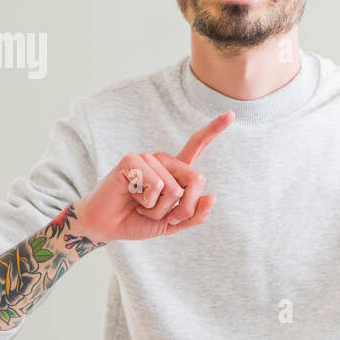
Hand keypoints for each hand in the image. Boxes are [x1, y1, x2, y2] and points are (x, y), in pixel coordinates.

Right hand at [74, 110, 233, 242]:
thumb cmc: (138, 221)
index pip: (196, 145)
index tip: (231, 114)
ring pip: (173, 189)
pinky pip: (155, 185)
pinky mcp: (132, 161)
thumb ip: (194, 215)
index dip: (213, 129)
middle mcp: (164, 161)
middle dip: (183, 208)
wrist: (107, 226)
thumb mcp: (172, 224)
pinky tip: (131, 196)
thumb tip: (212, 198)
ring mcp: (148, 158)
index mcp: (175, 171)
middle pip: (196, 180)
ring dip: (157, 208)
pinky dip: (145, 201)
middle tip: (159, 213)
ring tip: (140, 204)